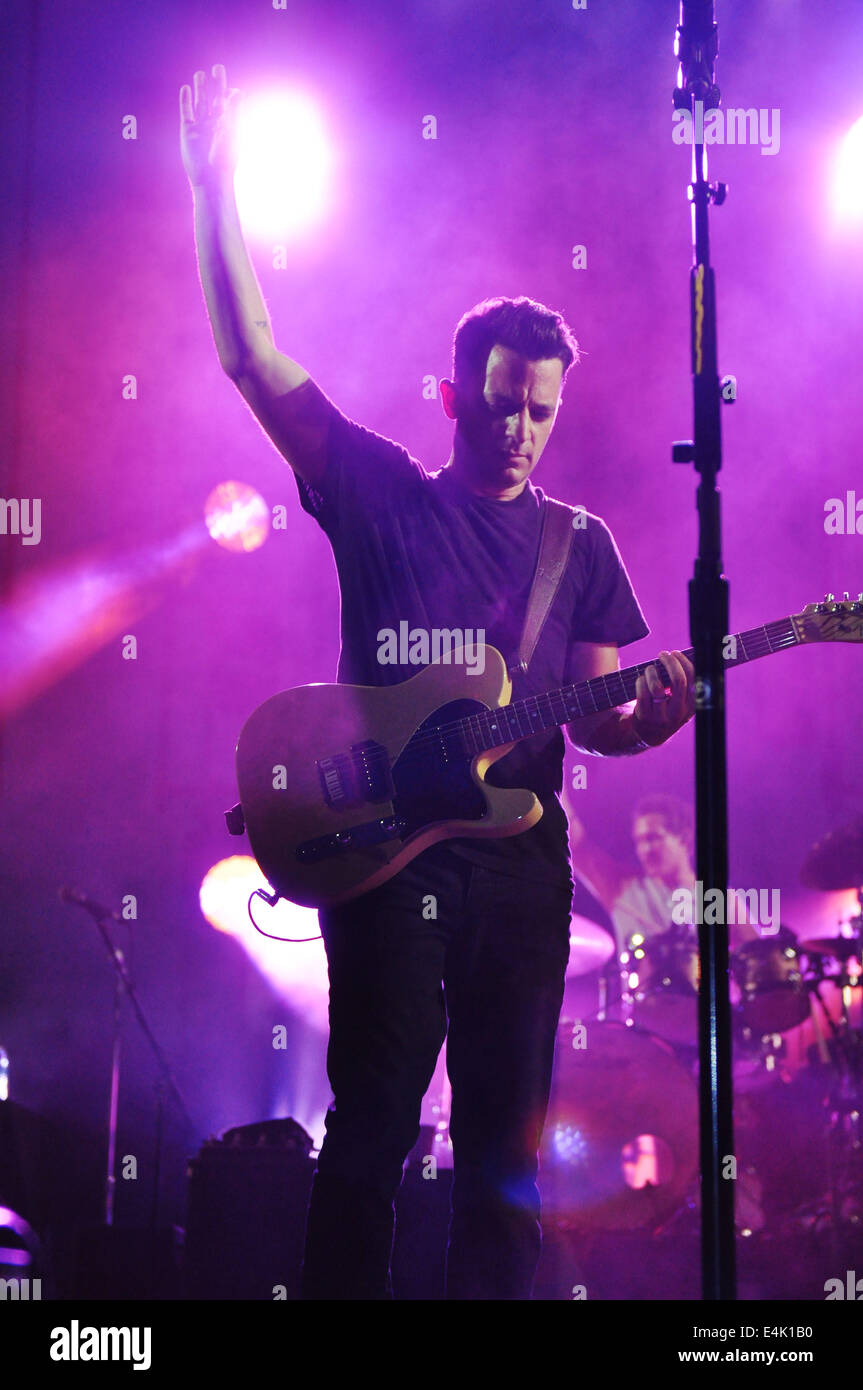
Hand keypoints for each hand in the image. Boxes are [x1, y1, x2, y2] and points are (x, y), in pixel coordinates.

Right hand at [180, 64, 242, 188]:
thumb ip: (234, 111)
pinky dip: (185, 100)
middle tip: (217, 67)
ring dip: (200, 88)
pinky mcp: (187, 130)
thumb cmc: (225, 157)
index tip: (231, 90)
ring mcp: (201, 125)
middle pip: (214, 97)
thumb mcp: (231, 132)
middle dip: (216, 83)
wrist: (210, 177)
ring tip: (200, 74)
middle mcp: (215, 121)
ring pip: (200, 101)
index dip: (230, 93)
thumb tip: (237, 91)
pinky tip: (186, 89)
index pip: (229, 101)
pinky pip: (186, 111)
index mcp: (228, 122)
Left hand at [632, 649, 694, 745]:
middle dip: (670, 662)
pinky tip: (642, 679)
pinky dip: (641, 681)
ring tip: (650, 669)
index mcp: (692, 705)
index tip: (675, 653)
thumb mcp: (681, 701)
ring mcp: (662, 716)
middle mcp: (679, 712)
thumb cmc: (667, 708)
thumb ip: (684, 683)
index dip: (683, 662)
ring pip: (657, 686)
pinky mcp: (645, 717)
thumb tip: (680, 656)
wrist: (651, 734)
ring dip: (652, 671)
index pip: (694, 678)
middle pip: (678, 680)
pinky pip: (642, 693)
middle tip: (663, 654)